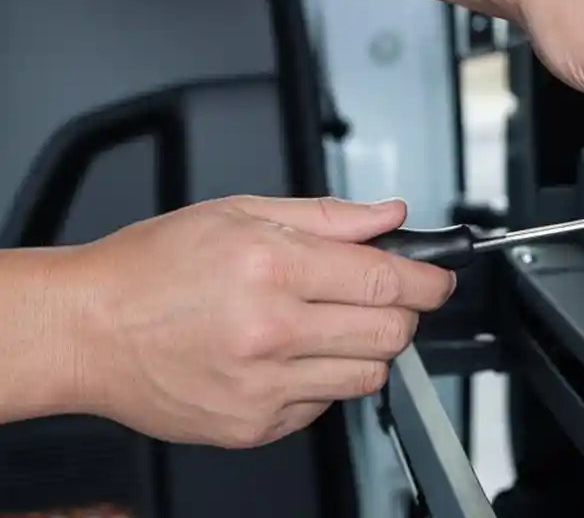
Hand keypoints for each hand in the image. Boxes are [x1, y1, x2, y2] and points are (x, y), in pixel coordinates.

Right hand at [63, 196, 452, 447]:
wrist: (87, 329)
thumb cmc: (152, 268)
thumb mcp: (241, 213)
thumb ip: (330, 216)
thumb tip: (390, 215)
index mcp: (273, 268)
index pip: (389, 281)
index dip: (429, 279)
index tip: (439, 278)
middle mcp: (272, 330)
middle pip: (392, 333)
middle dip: (404, 314)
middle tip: (384, 299)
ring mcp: (263, 386)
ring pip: (367, 375)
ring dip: (366, 349)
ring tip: (326, 326)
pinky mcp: (252, 426)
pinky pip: (323, 406)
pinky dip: (320, 381)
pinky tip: (286, 357)